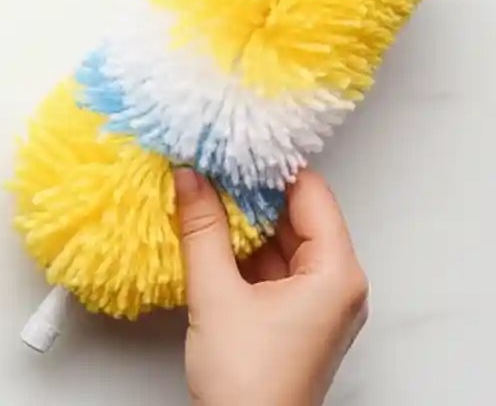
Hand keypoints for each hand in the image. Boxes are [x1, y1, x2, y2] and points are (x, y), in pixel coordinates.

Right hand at [175, 169, 368, 405]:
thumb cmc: (248, 384)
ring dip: (243, 222)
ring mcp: (318, 305)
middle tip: (209, 167)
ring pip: (282, 242)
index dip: (271, 166)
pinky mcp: (296, 320)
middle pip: (298, 216)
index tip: (233, 147)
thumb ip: (202, 229)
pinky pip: (273, 269)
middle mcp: (337, 286)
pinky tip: (209, 237)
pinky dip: (243, 252)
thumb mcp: (215, 294)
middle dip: (251, 193)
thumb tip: (190, 179)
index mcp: (337, 274)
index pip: (310, 193)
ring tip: (202, 197)